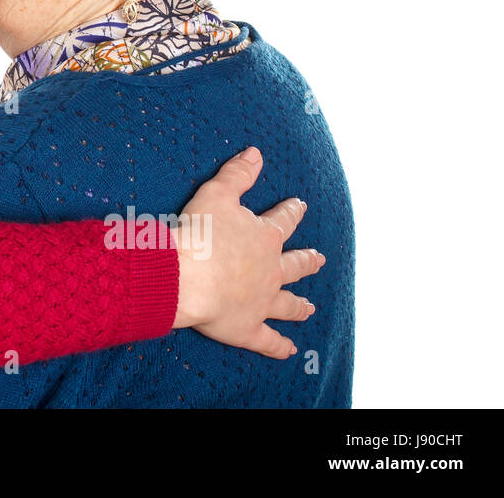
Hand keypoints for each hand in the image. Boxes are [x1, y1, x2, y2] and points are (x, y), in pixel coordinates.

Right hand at [171, 147, 324, 358]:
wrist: (186, 277)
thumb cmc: (199, 234)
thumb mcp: (217, 194)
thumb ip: (238, 174)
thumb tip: (256, 153)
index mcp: (264, 237)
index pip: (283, 221)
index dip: (292, 212)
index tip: (301, 206)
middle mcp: (270, 271)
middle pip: (294, 265)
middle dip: (307, 261)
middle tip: (318, 258)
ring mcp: (262, 302)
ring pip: (287, 304)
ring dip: (299, 305)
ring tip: (310, 307)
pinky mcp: (248, 328)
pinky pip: (268, 340)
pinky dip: (279, 347)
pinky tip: (290, 350)